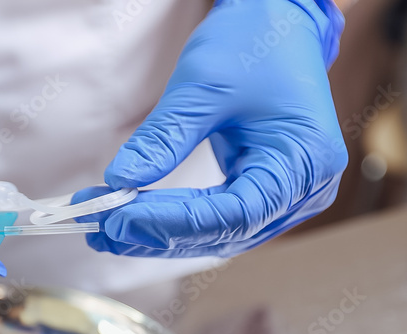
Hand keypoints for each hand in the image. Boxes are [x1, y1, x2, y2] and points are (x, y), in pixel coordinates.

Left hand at [76, 0, 347, 257]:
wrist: (279, 24)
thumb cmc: (251, 44)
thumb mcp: (203, 86)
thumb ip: (163, 139)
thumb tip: (119, 182)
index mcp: (303, 160)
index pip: (234, 213)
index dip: (174, 223)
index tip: (120, 219)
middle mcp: (305, 190)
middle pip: (225, 232)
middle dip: (159, 233)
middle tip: (102, 231)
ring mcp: (290, 197)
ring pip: (219, 235)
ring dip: (163, 236)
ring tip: (108, 232)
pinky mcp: (269, 195)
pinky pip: (221, 221)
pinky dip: (179, 224)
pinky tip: (137, 223)